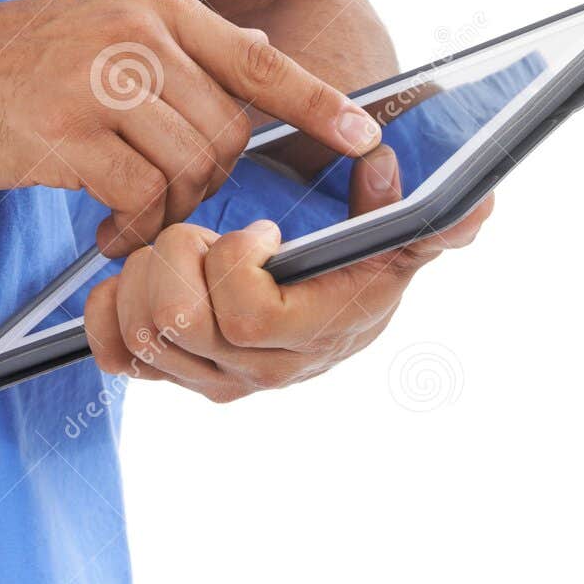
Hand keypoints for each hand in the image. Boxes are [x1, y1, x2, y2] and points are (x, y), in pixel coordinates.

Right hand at [0, 0, 381, 249]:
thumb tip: (252, 71)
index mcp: (155, 2)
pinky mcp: (66, 131)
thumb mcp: (102, 25)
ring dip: (169, 206)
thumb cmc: (12, 63)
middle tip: (165, 195)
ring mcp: (101, 77)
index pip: (259, 56)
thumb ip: (174, 50)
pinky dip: (132, 224)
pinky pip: (139, 195)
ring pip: (190, 165)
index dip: (317, 102)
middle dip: (208, 177)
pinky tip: (104, 227)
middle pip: (227, 128)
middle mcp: (137, 30)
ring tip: (129, 212)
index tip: (363, 135)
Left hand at [84, 143, 493, 398]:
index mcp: (310, 335)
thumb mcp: (403, 236)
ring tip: (183, 247)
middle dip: (180, 254)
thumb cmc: (362, 258)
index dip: (235, 262)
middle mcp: (256, 372)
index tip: (263, 231)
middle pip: (175, 320)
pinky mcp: (170, 373)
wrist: (331, 299)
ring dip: (147, 271)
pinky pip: (113, 353)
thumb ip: (436, 222)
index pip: (245, 313)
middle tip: (208, 231)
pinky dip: (107, 308)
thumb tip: (476, 206)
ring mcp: (209, 378)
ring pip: (140, 331)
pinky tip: (136, 273)